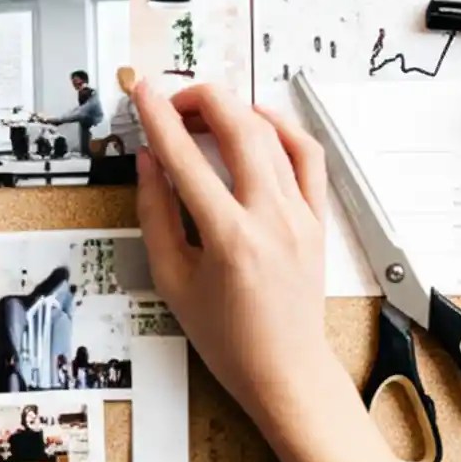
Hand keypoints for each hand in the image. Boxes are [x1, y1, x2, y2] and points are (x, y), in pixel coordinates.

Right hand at [132, 81, 402, 461]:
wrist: (284, 369)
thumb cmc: (227, 337)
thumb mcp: (172, 279)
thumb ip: (156, 214)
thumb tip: (148, 161)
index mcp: (229, 239)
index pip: (185, 158)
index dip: (159, 117)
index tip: (142, 92)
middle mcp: (270, 219)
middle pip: (238, 128)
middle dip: (200, 99)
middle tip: (172, 102)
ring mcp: (300, 214)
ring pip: (271, 134)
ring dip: (234, 110)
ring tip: (203, 114)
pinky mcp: (318, 217)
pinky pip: (307, 154)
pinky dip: (281, 127)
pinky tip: (257, 122)